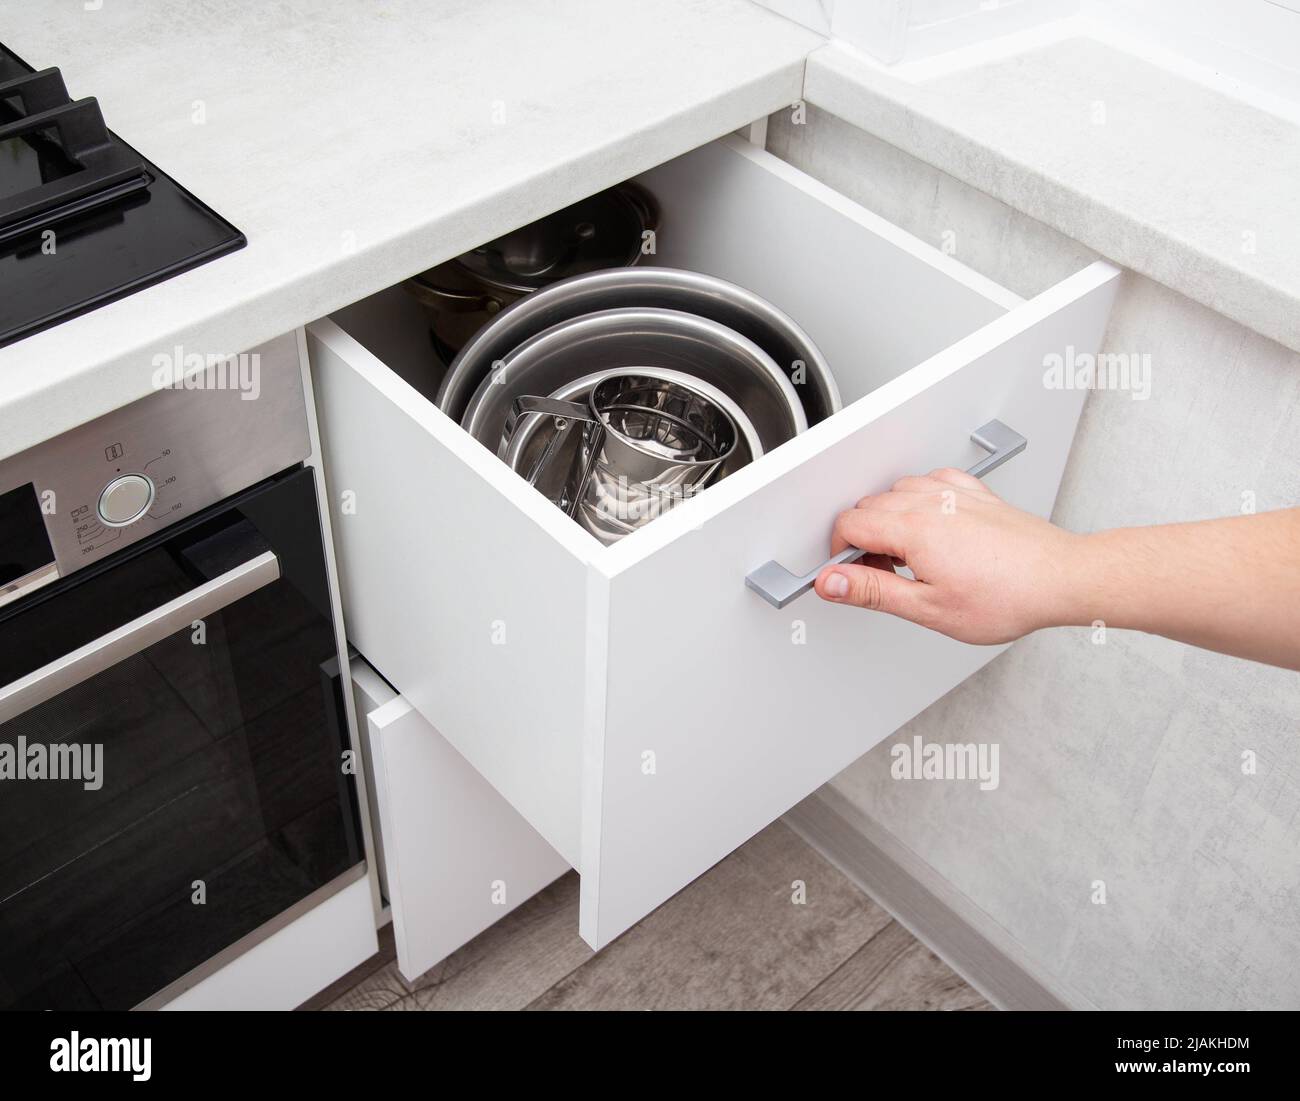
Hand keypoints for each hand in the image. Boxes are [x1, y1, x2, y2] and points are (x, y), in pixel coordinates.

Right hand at [813, 468, 1085, 644]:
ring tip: (909, 558)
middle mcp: (931, 502)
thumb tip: (831, 583)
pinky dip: (919, 501)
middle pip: (868, 506)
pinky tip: (932, 529)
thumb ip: (872, 591)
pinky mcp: (975, 492)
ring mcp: (954, 492)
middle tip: (883, 575)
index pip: (848, 524)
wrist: (1060, 578)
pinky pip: (930, 481)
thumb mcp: (929, 609)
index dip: (840, 554)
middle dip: (862, 539)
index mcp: (914, 530)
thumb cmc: (1007, 597)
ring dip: (889, 520)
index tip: (851, 575)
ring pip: (896, 491)